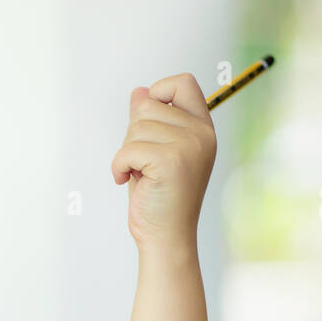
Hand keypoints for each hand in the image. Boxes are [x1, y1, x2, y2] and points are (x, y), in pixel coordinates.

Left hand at [110, 73, 216, 254]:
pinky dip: (118, 166)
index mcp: (202, 128)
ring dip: (126, 153)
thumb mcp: (153, 152)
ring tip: (139, 175)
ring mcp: (189, 146)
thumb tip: (139, 92)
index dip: (159, 92)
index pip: (183, 83)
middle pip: (149, 105)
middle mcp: (201, 134)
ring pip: (135, 128)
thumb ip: (149, 121)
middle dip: (133, 133)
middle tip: (142, 163)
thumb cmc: (158, 198)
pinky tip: (125, 180)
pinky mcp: (171, 161)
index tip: (147, 121)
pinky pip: (127, 149)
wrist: (166, 237)